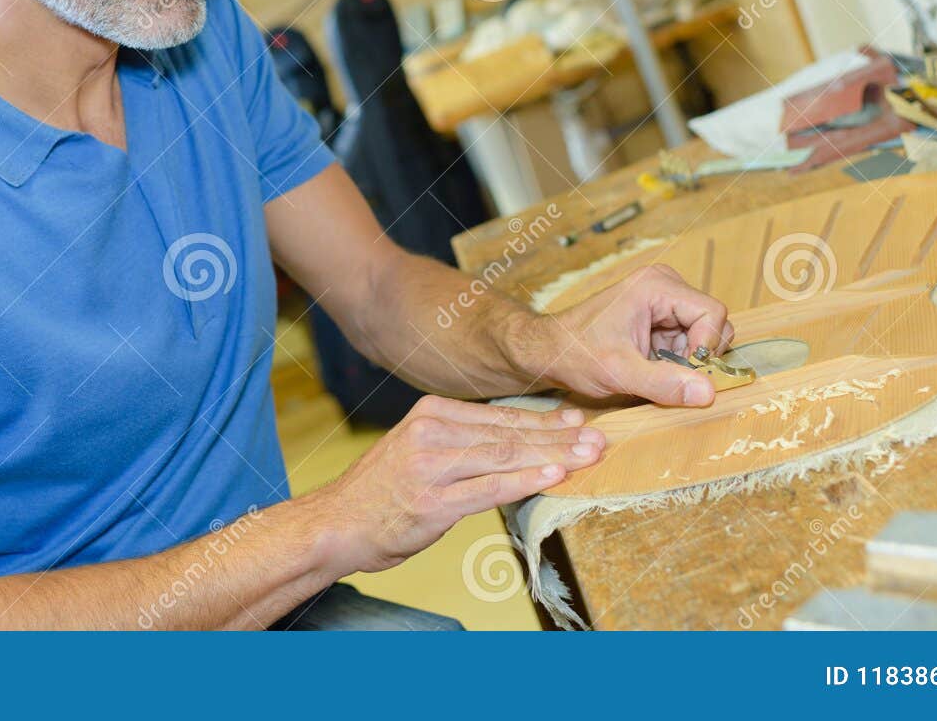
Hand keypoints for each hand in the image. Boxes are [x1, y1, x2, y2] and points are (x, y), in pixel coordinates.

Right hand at [310, 395, 603, 574]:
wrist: (337, 523)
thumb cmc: (381, 492)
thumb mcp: (418, 450)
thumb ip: (461, 442)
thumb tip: (516, 441)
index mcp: (430, 413)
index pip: (499, 415)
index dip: (543, 418)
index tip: (577, 420)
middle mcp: (431, 432)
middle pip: (508, 432)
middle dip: (559, 436)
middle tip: (599, 437)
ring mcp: (431, 466)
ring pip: (505, 456)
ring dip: (553, 455)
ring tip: (588, 455)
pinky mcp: (432, 501)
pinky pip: (489, 488)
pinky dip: (526, 481)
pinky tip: (554, 476)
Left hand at [519, 264, 733, 406]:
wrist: (550, 351)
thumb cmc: (575, 354)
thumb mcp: (619, 372)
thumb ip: (664, 383)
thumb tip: (708, 392)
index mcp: (656, 286)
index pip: (713, 314)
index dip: (707, 348)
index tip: (685, 373)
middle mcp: (664, 286)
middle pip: (713, 323)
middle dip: (698, 355)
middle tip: (668, 375)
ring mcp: (664, 301)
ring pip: (703, 336)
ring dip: (687, 361)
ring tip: (653, 370)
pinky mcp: (661, 319)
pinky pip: (689, 342)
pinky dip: (677, 362)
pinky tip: (650, 367)